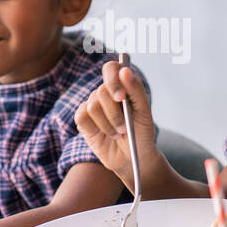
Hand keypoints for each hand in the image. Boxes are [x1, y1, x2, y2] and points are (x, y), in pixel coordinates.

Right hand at [74, 60, 161, 195]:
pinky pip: (82, 117)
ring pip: (92, 106)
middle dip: (115, 113)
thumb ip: (136, 90)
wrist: (133, 157)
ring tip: (118, 133)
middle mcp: (106, 92)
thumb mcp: (144, 112)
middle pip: (101, 91)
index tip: (121, 97)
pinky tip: (104, 134)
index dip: (113, 80)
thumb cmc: (141, 133)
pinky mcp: (83, 119)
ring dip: (108, 124)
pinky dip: (96, 128)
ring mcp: (92, 105)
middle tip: (125, 127)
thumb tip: (125, 71)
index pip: (111, 68)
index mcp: (122, 84)